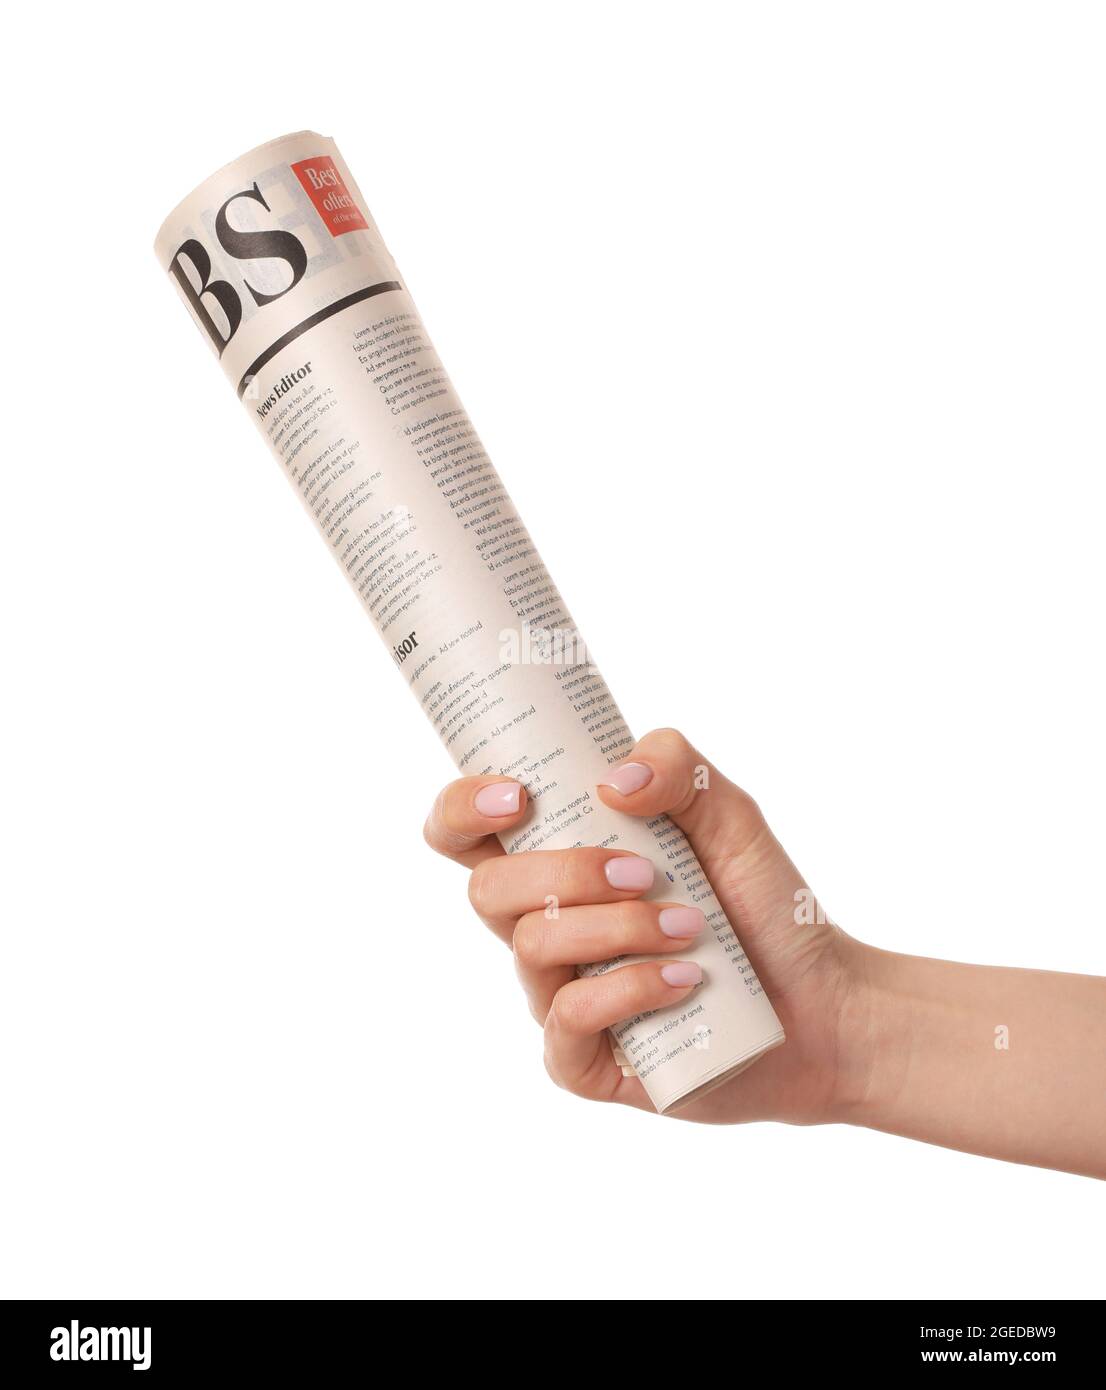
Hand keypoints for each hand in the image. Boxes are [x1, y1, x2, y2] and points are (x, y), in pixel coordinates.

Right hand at [423, 727, 875, 1123]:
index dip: (461, 809)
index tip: (518, 795)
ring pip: (530, 947)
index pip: (463, 834)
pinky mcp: (585, 1060)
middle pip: (486, 890)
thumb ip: (678, 768)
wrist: (826, 1005)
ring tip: (690, 927)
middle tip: (646, 871)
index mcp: (559, 864)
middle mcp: (547, 929)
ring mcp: (560, 996)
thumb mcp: (733, 817)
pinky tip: (686, 979)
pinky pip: (567, 1020)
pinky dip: (630, 988)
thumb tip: (610, 781)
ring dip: (616, 926)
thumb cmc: (766, 907)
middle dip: (564, 870)